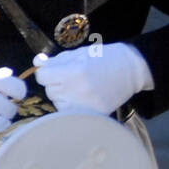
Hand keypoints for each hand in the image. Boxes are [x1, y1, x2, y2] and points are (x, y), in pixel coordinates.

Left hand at [32, 43, 152, 114]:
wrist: (132, 69)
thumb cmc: (105, 57)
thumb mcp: (79, 53)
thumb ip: (56, 60)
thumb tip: (36, 63)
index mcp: (74, 72)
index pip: (43, 76)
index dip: (47, 71)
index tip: (56, 69)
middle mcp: (78, 92)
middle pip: (50, 90)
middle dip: (56, 83)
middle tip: (72, 77)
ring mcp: (86, 106)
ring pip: (58, 103)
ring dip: (63, 95)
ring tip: (80, 88)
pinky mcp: (93, 115)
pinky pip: (70, 113)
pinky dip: (72, 106)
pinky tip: (84, 97)